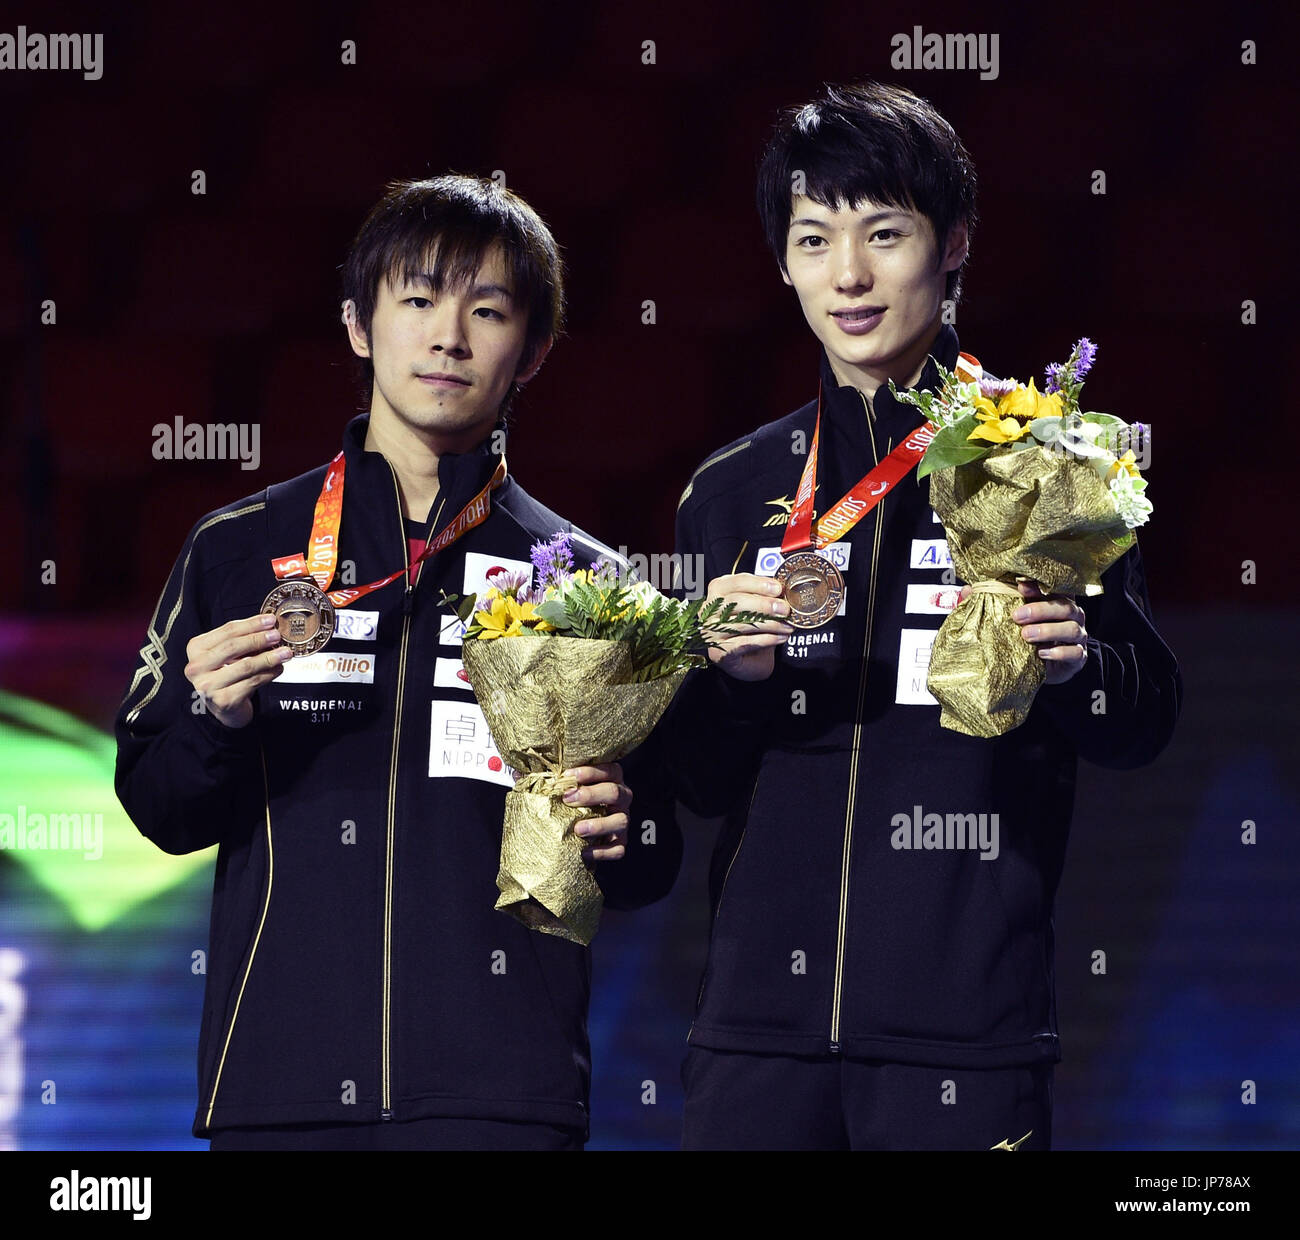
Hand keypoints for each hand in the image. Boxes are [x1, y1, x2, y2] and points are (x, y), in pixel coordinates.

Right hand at [185, 613, 292, 727]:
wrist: (223, 705)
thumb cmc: (226, 674)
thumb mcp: (228, 654)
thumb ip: (242, 639)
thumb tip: (268, 626)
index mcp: (196, 648)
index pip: (227, 631)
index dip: (251, 624)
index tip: (270, 620)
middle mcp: (197, 667)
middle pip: (233, 647)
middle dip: (258, 639)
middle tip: (277, 635)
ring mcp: (208, 685)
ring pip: (245, 666)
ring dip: (269, 657)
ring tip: (284, 653)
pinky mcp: (223, 700)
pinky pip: (252, 682)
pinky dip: (269, 674)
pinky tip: (278, 668)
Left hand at [562, 762, 630, 861]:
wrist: (574, 829)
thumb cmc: (569, 801)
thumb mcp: (567, 786)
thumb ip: (558, 780)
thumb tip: (534, 776)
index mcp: (612, 779)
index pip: (609, 770)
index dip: (591, 772)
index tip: (568, 776)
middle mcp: (621, 798)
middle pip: (615, 793)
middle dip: (591, 795)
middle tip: (568, 799)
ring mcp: (622, 820)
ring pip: (621, 821)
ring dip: (599, 825)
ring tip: (578, 829)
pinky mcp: (620, 842)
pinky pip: (618, 849)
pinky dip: (602, 851)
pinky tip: (583, 852)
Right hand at [704, 573, 793, 681]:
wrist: (750, 659)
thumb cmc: (752, 628)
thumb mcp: (758, 607)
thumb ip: (765, 596)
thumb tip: (782, 591)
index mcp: (718, 592)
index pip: (735, 583)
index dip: (757, 584)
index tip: (778, 588)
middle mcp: (709, 611)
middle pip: (735, 602)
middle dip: (764, 605)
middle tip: (785, 609)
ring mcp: (711, 632)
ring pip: (741, 623)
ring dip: (770, 624)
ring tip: (787, 626)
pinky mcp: (718, 652)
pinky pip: (744, 643)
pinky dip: (766, 639)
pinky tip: (781, 637)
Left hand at [959, 579, 1087, 684]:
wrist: (1043, 668)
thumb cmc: (1027, 637)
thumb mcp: (1010, 620)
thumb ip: (991, 604)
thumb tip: (967, 591)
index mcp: (1056, 600)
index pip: (1053, 587)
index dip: (1038, 585)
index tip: (1019, 586)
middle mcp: (1071, 615)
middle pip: (1064, 606)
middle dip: (1040, 610)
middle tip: (1017, 616)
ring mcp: (1077, 636)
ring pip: (1071, 628)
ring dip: (1048, 631)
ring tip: (1026, 636)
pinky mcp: (1078, 658)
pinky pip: (1075, 653)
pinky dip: (1060, 653)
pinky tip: (1042, 654)